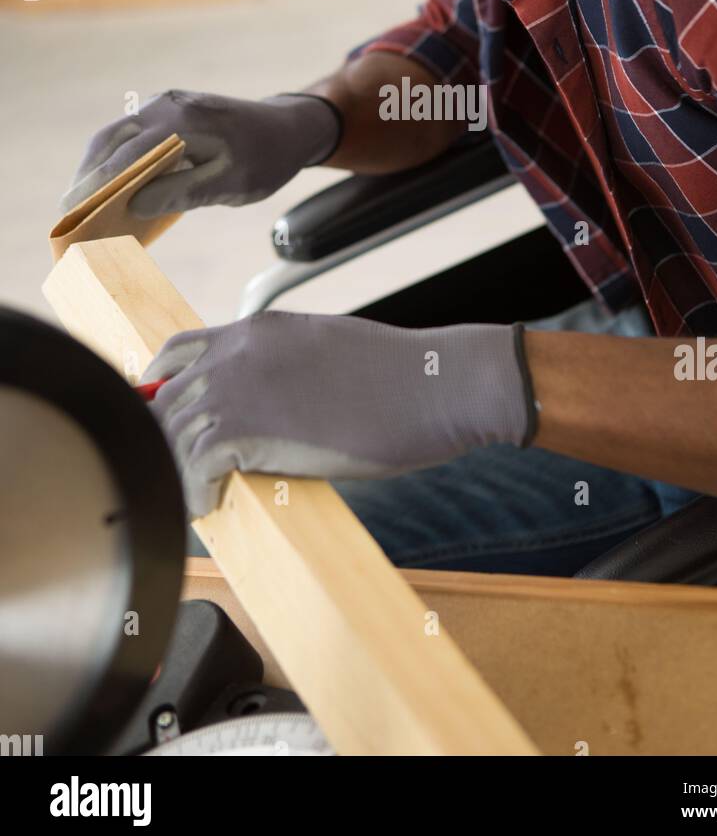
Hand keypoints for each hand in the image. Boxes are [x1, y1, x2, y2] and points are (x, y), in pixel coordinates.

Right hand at [60, 90, 341, 216]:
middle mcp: (166, 105)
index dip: (96, 183)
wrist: (288, 127)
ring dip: (96, 166)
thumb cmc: (265, 159)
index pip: (127, 153)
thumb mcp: (232, 185)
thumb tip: (136, 204)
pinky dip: (114, 158)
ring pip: (115, 134)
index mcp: (182, 121)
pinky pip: (131, 133)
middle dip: (86, 176)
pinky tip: (108, 187)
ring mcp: (163, 104)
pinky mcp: (165, 110)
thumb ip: (184, 192)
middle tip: (68, 213)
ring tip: (81, 204)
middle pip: (110, 140)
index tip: (74, 210)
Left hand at [142, 311, 537, 517]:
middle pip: (166, 399)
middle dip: (167, 441)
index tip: (163, 421)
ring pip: (173, 434)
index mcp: (257, 329)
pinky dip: (197, 494)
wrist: (435, 385)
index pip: (178, 350)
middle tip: (185, 477)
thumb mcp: (328, 350)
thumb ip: (285, 367)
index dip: (161, 388)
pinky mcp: (247, 428)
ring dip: (181, 472)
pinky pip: (193, 467)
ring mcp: (237, 386)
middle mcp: (237, 351)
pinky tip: (214, 507)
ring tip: (200, 499)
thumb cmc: (400, 377)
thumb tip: (269, 403)